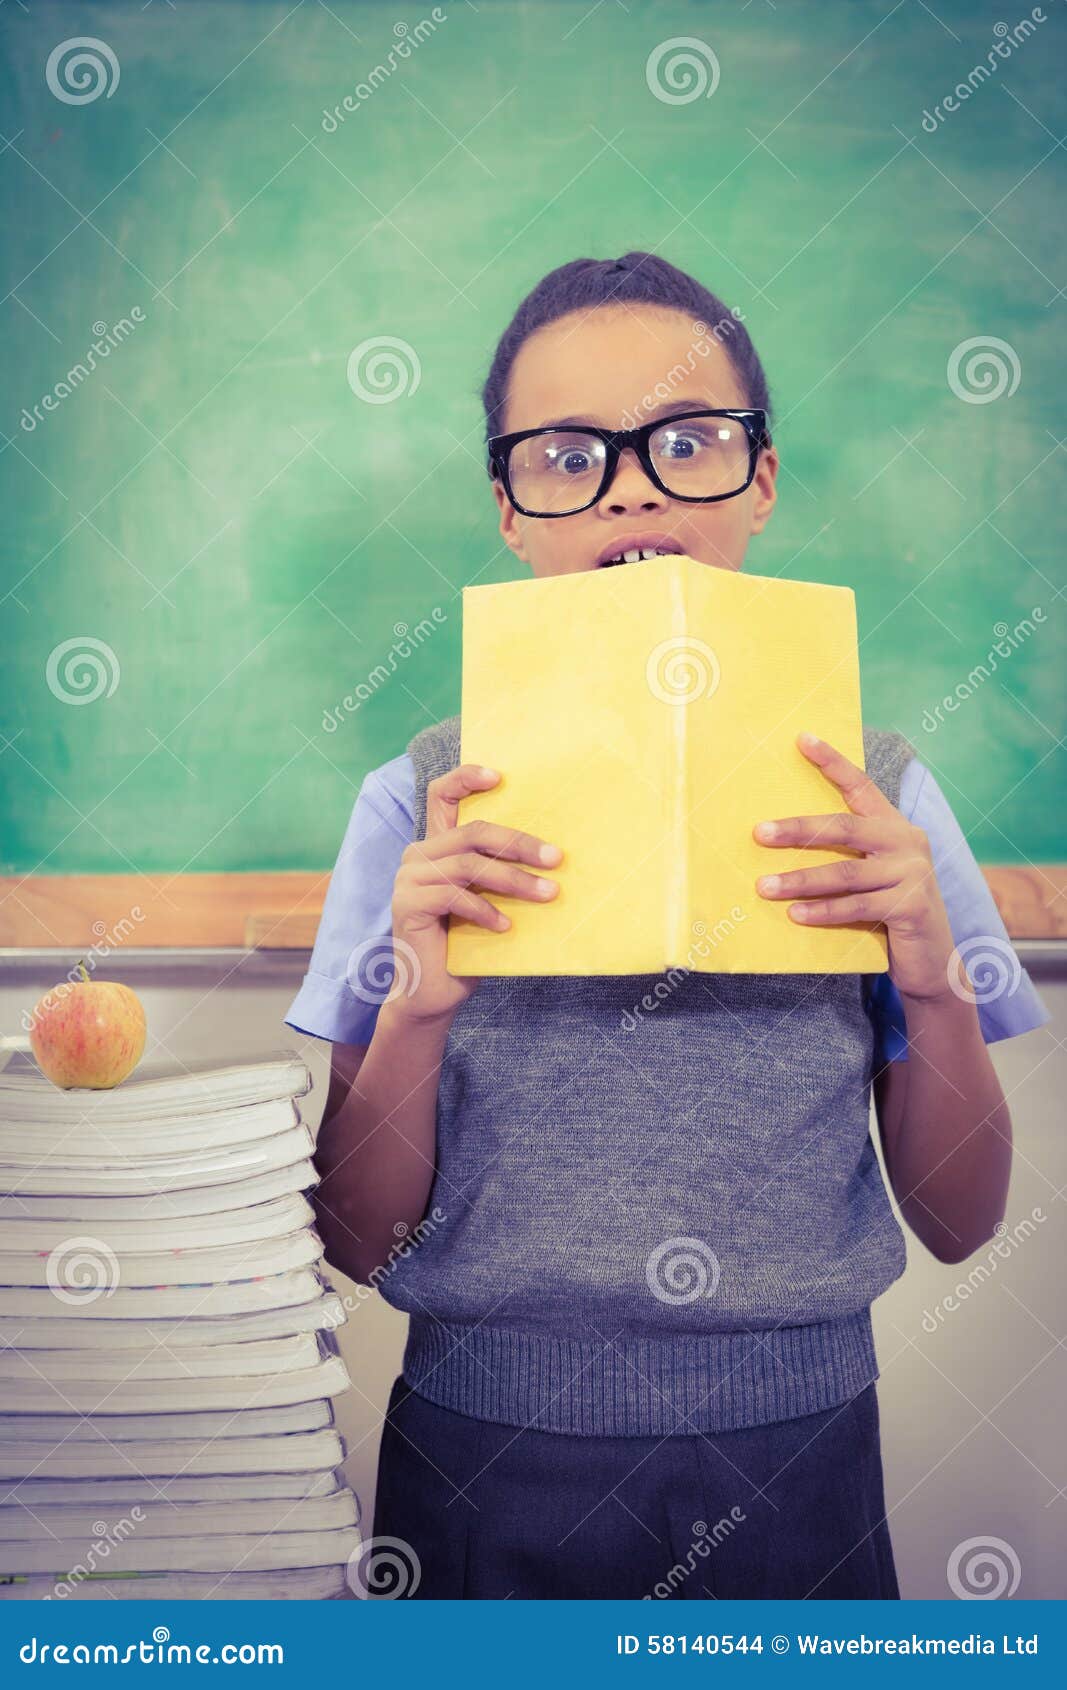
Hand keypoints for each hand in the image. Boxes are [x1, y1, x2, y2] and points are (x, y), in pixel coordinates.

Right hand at [388, 763, 562, 1022]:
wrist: (435, 992)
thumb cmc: (469, 944)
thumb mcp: (490, 900)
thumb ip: (502, 872)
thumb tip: (555, 855)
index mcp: (438, 846)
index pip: (442, 794)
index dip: (466, 777)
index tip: (500, 776)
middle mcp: (419, 855)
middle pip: (473, 831)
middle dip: (520, 843)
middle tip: (557, 858)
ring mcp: (409, 879)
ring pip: (470, 864)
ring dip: (515, 880)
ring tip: (548, 894)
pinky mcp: (407, 905)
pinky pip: (456, 897)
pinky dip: (486, 911)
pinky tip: (506, 928)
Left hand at [753, 732, 959, 1001]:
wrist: (934, 962)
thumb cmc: (889, 913)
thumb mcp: (872, 876)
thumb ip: (847, 855)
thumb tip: (781, 841)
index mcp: (895, 827)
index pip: (861, 786)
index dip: (833, 762)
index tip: (802, 739)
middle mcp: (908, 842)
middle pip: (845, 827)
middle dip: (798, 829)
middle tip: (758, 833)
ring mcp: (913, 874)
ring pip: (845, 872)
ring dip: (800, 880)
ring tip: (764, 886)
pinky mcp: (911, 907)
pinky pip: (857, 906)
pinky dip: (824, 912)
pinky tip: (795, 915)